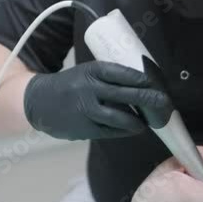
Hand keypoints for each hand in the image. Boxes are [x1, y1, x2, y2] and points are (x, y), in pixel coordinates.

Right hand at [24, 61, 170, 140]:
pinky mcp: (84, 128)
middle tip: (164, 103)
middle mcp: (89, 88)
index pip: (121, 73)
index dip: (140, 79)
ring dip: (138, 121)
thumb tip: (141, 85)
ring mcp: (86, 109)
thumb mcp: (86, 73)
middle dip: (148, 99)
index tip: (154, 83)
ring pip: (120, 117)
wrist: (39, 101)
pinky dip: (124, 131)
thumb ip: (108, 78)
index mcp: (91, 71)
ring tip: (148, 122)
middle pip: (125, 94)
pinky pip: (110, 131)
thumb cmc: (70, 85)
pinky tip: (133, 129)